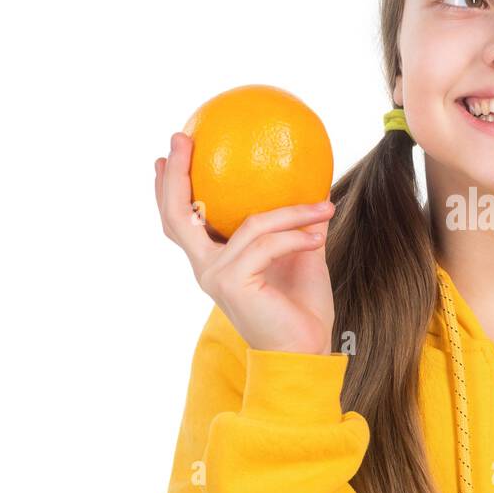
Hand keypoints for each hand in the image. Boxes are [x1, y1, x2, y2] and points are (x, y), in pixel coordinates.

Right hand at [155, 132, 335, 354]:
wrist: (305, 352)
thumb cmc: (301, 309)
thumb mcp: (297, 257)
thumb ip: (290, 226)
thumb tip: (308, 187)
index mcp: (215, 261)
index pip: (180, 220)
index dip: (169, 186)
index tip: (170, 150)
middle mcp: (206, 267)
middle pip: (175, 215)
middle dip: (175, 174)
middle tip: (182, 139)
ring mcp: (215, 276)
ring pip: (251, 224)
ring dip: (293, 212)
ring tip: (324, 206)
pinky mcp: (233, 283)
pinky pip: (266, 244)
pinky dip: (297, 236)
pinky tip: (320, 234)